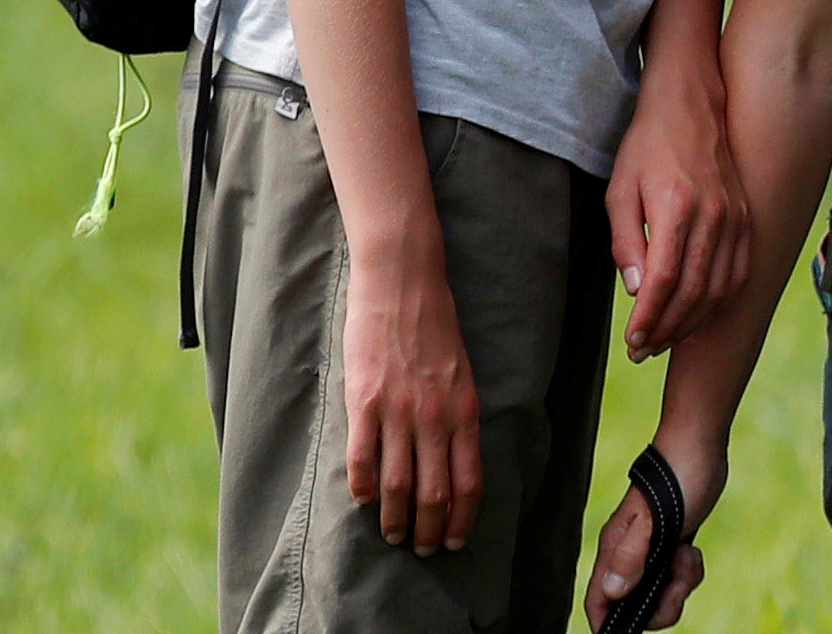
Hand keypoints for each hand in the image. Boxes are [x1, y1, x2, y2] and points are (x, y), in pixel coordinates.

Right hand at [341, 241, 483, 552]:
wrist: (403, 282)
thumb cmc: (433, 325)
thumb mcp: (461, 372)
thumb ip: (457, 414)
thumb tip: (452, 458)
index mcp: (465, 409)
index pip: (469, 481)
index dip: (462, 519)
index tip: (455, 542)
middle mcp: (436, 417)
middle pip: (435, 493)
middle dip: (429, 530)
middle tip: (420, 549)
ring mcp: (399, 411)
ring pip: (398, 485)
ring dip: (395, 519)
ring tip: (392, 535)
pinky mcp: (364, 401)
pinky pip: (362, 459)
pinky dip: (362, 488)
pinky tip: (362, 500)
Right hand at [583, 439, 723, 629]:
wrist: (699, 448)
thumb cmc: (675, 478)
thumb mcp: (655, 521)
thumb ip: (631, 556)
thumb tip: (613, 592)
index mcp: (615, 551)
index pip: (599, 600)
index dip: (608, 623)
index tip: (630, 628)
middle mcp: (629, 556)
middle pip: (635, 607)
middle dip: (661, 604)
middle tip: (678, 578)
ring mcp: (650, 552)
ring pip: (659, 594)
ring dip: (679, 586)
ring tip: (687, 556)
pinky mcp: (671, 546)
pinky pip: (676, 578)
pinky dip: (688, 572)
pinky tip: (691, 550)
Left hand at [605, 61, 751, 361]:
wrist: (690, 105)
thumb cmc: (647, 146)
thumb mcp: (619, 190)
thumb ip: (625, 241)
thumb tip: (634, 289)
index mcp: (677, 206)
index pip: (665, 279)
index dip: (649, 316)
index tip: (633, 338)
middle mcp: (713, 215)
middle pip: (695, 291)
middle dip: (668, 328)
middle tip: (643, 349)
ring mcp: (735, 218)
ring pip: (720, 288)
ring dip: (693, 322)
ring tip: (666, 338)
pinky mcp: (745, 219)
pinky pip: (738, 273)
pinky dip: (719, 302)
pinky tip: (697, 315)